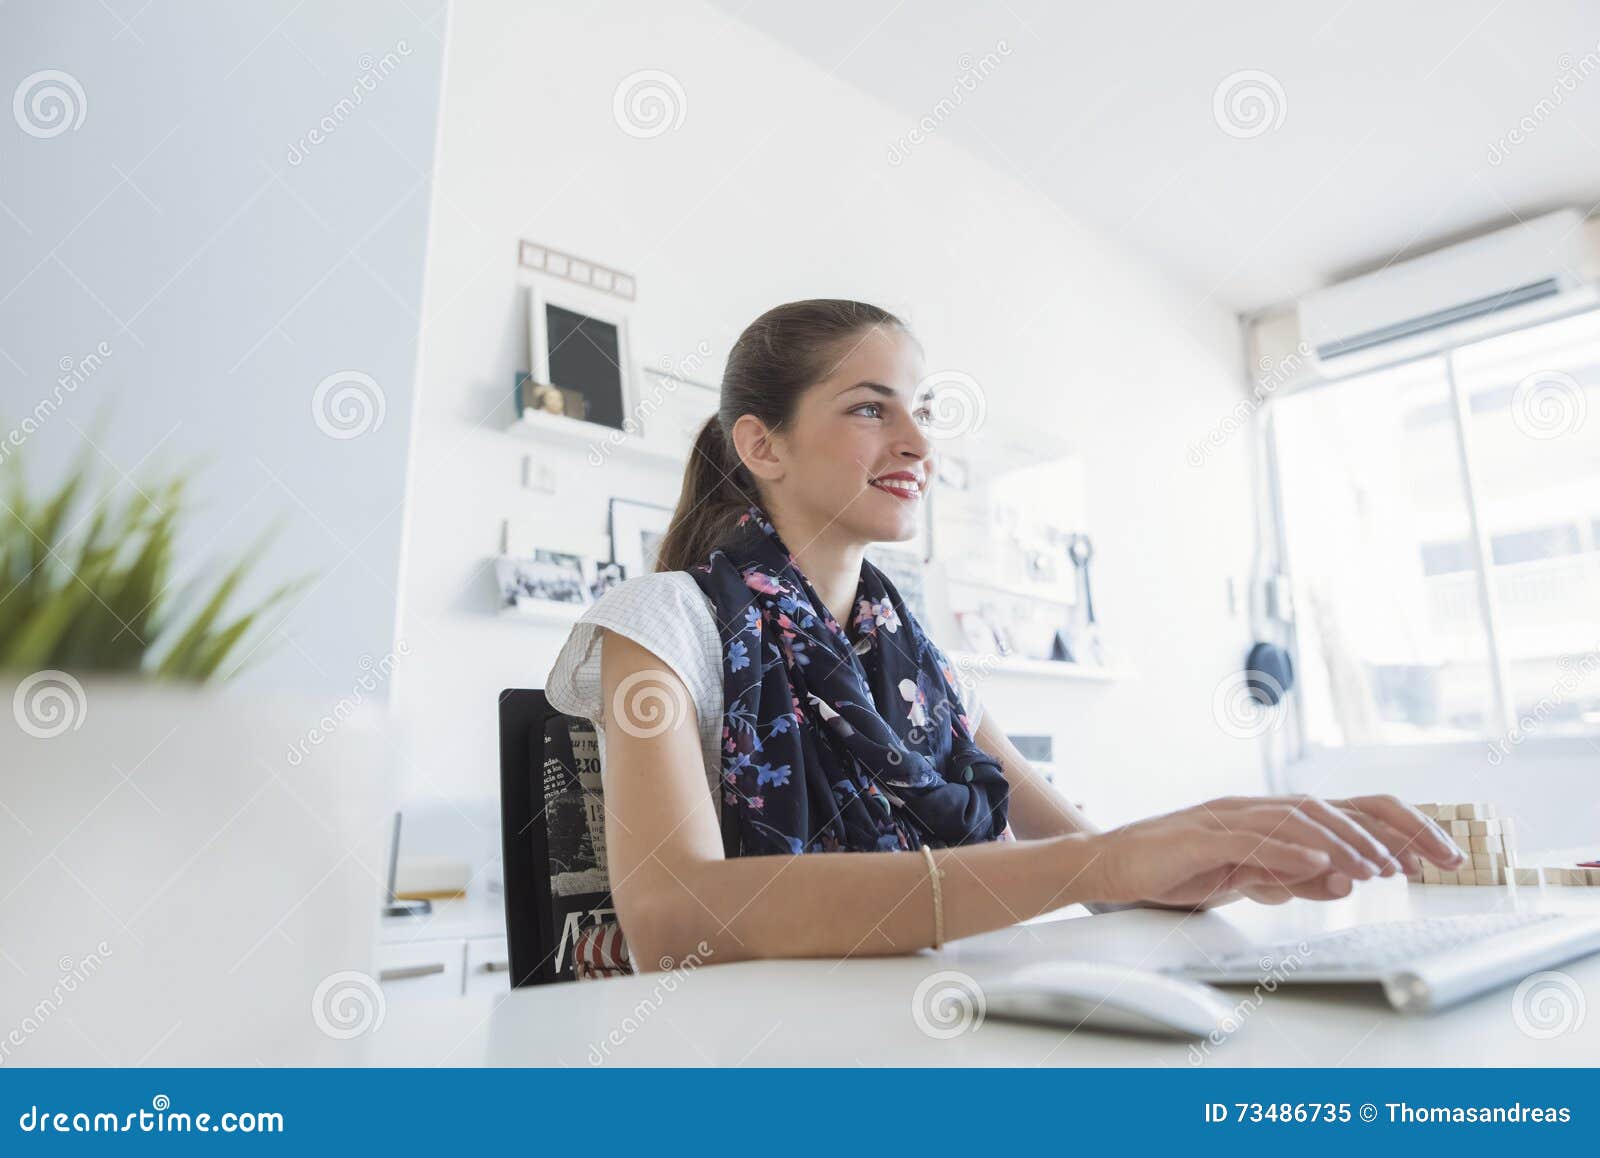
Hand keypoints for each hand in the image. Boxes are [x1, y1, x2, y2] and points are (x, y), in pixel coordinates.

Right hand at [1091, 794, 1466, 907]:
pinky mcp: (1200, 836)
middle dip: (1394, 831)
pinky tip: (1319, 865)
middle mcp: (1256, 807)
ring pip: (1299, 820)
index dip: (1400, 827)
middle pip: (1336, 807)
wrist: (1111, 865)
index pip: (1348, 811)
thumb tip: (1345, 881)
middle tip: (1436, 858)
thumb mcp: (1246, 880)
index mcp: (1272, 816)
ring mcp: (1228, 817)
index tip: (1444, 855)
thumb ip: (1291, 878)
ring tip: (1381, 869)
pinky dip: (1288, 851)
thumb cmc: (1176, 870)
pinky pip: (1251, 839)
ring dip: (1346, 844)